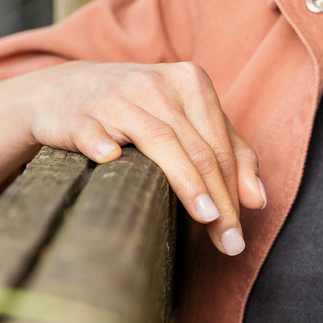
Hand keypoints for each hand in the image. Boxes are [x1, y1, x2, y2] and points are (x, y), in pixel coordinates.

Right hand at [24, 61, 264, 255]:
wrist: (63, 91)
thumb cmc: (138, 111)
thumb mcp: (187, 120)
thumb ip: (230, 152)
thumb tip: (259, 201)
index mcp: (190, 82)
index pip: (221, 146)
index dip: (234, 191)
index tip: (238, 232)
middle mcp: (156, 85)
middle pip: (198, 148)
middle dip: (219, 198)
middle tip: (229, 241)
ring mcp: (116, 97)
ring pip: (160, 141)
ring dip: (186, 181)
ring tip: (206, 217)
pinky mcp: (79, 113)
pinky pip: (94, 132)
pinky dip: (102, 146)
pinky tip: (110, 161)